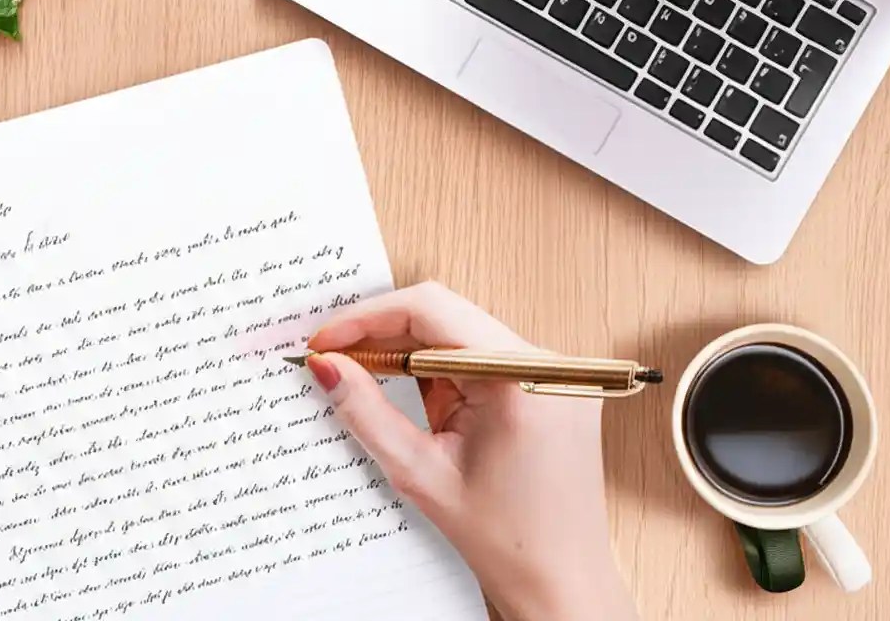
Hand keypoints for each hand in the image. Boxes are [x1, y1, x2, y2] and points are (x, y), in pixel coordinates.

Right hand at [307, 282, 637, 620]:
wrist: (562, 579)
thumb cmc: (504, 539)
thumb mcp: (420, 473)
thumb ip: (367, 412)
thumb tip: (327, 365)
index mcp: (520, 379)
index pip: (431, 309)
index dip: (368, 317)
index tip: (327, 339)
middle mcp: (547, 364)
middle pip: (447, 314)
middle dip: (385, 333)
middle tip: (337, 357)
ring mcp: (556, 372)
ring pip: (463, 331)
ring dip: (413, 351)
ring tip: (373, 383)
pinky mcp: (553, 384)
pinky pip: (485, 354)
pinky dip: (444, 367)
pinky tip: (420, 397)